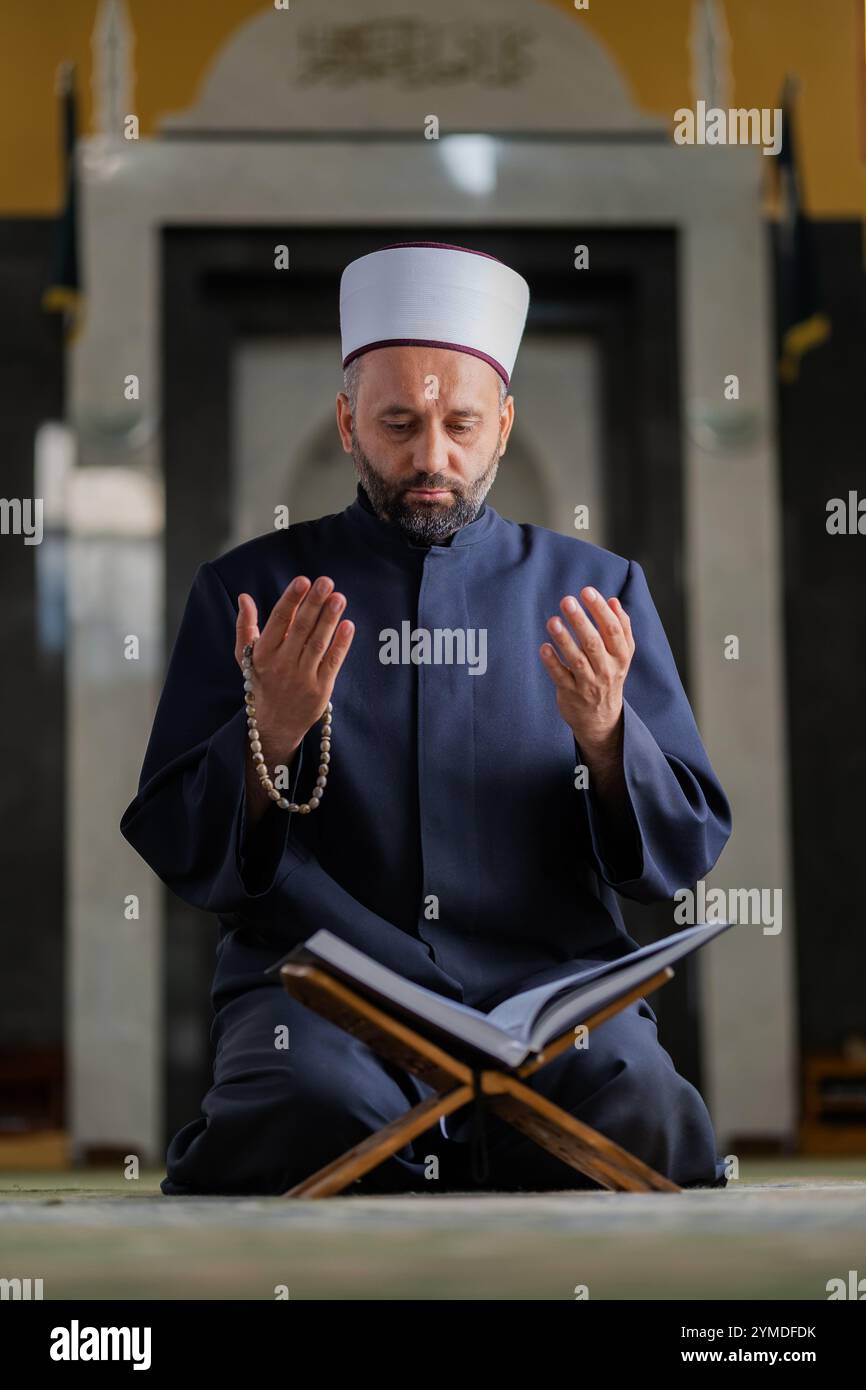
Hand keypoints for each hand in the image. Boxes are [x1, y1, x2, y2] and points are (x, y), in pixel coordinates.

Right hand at [235, 575, 354, 765]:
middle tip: (326, 582)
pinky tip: (348, 625)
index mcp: (263, 654)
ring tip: (339, 598)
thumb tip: (244, 597)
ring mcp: (302, 678)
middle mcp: (281, 665)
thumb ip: (245, 626)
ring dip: (329, 619)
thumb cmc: (262, 682)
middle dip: (314, 604)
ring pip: (317, 643)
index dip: (291, 600)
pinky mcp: (320, 689)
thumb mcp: (246, 657)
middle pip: (300, 629)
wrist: (275, 724)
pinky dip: (341, 644)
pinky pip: (332, 662)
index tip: (303, 581)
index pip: (278, 622)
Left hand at [539, 586, 633, 754]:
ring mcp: (589, 683)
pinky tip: (544, 647)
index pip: (613, 630)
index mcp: (620, 657)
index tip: (587, 592)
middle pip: (594, 643)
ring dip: (564, 639)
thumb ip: (621, 627)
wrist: (601, 719)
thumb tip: (613, 600)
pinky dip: (552, 662)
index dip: (600, 610)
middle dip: (580, 620)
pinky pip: (560, 676)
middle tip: (567, 600)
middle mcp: (607, 670)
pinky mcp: (571, 693)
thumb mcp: (622, 655)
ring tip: (553, 621)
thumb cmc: (609, 677)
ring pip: (577, 660)